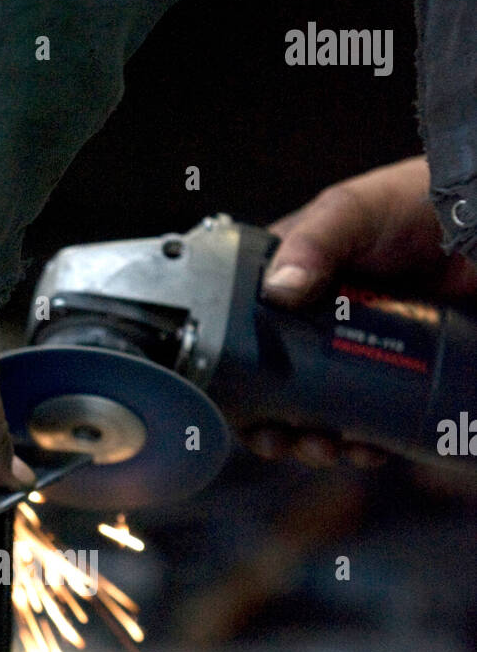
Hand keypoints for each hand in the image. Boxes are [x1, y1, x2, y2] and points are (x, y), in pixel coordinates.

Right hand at [249, 156, 476, 466]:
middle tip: (283, 440)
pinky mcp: (395, 371)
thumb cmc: (415, 202)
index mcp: (288, 283)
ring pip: (320, 411)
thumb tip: (278, 292)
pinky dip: (364, 443)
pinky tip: (367, 450)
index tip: (239, 409)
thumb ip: (315, 241)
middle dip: (274, 425)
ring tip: (326, 449)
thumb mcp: (354, 211)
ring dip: (315, 441)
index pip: (244, 337)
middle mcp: (314, 323)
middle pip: (277, 388)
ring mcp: (354, 351)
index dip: (236, 380)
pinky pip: (371, 419)